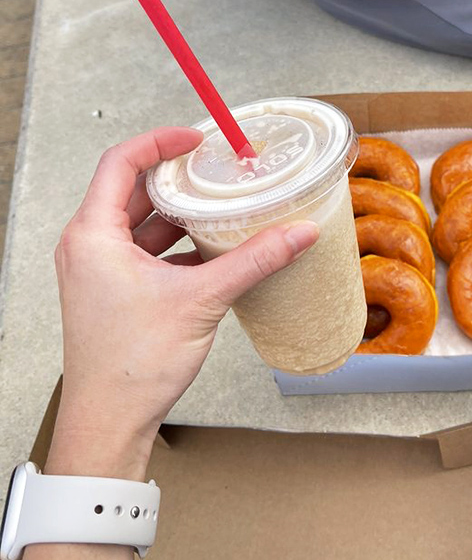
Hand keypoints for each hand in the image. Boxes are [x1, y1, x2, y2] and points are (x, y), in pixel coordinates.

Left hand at [48, 128, 318, 479]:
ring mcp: (100, 269)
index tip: (194, 138)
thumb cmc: (130, 367)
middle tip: (213, 165)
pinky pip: (146, 250)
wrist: (110, 421)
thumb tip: (295, 233)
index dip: (159, 142)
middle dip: (176, 177)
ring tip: (218, 205)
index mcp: (93, 236)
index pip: (120, 162)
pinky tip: (210, 249)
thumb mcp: (201, 300)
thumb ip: (253, 261)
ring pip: (141, 222)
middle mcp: (89, 247)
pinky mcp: (115, 290)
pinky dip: (176, 243)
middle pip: (132, 189)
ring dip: (178, 213)